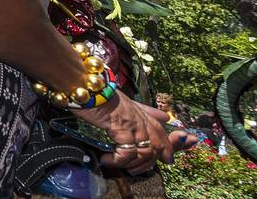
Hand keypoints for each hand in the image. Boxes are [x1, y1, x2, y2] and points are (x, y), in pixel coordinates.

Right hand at [73, 95, 193, 173]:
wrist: (87, 86)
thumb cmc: (100, 93)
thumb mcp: (124, 101)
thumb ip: (143, 110)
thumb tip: (164, 117)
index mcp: (141, 112)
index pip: (161, 131)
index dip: (168, 147)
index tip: (168, 160)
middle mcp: (141, 118)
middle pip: (157, 145)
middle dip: (149, 162)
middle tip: (134, 170)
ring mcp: (133, 123)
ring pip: (145, 152)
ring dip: (131, 164)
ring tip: (116, 164)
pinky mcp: (122, 128)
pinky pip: (127, 152)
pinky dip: (118, 160)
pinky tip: (106, 160)